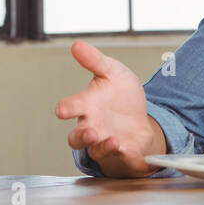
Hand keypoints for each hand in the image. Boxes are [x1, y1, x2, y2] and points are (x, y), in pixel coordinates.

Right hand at [55, 41, 162, 177]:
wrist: (141, 118)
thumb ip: (94, 60)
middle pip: (76, 138)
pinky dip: (128, 157)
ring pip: (97, 151)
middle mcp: (93, 126)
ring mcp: (107, 142)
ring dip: (103, 147)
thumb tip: (77, 45)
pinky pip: (124, 159)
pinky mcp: (125, 153)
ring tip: (113, 140)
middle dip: (82, 137)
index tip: (62, 109)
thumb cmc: (120, 96)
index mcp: (88, 105)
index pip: (70, 108)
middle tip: (90, 132)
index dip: (65, 108)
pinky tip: (132, 151)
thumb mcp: (112, 72)